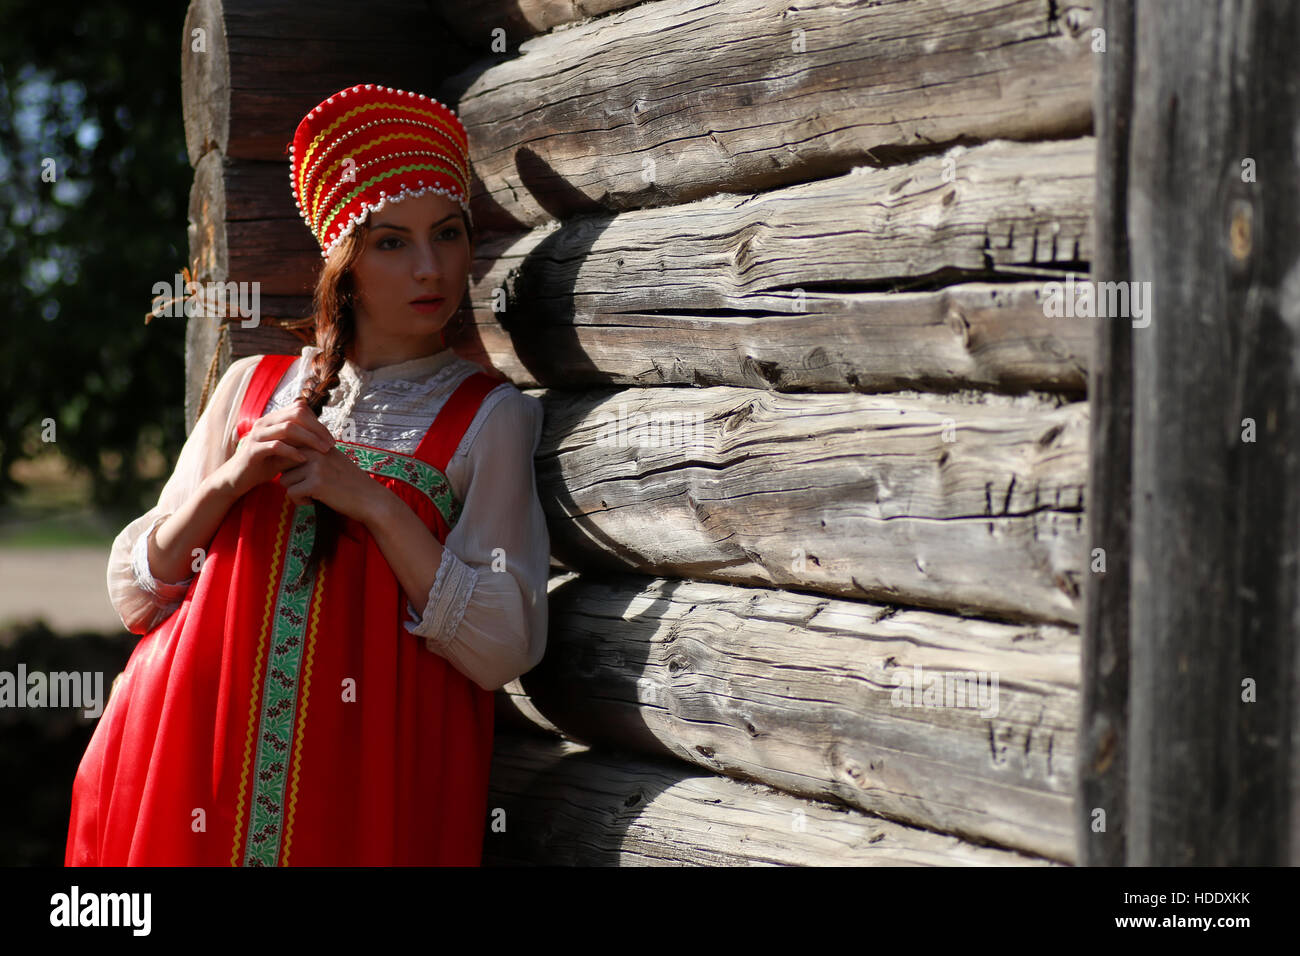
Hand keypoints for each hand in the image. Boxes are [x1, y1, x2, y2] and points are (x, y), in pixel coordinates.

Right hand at [215, 400, 335, 500]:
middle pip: (296, 414)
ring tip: (323, 451)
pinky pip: (275, 446)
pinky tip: (304, 459)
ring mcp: (257, 435)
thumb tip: (325, 440)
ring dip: (309, 439)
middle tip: (331, 444)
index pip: (300, 409)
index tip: (330, 438)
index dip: (318, 422)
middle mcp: (264, 423)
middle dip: (317, 429)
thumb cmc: (265, 465)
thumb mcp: (287, 452)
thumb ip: (301, 443)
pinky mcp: (253, 450)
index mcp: (273, 420)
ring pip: (288, 428)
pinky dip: (292, 452)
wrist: (238, 479)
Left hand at [277, 443, 385, 522]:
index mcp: (318, 443)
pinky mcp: (316, 483)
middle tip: (309, 486)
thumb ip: (311, 454)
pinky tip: (315, 501)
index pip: (287, 450)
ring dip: (296, 490)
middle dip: (290, 478)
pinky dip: (300, 501)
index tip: (305, 476)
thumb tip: (283, 455)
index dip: (290, 466)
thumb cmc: (350, 482)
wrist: (371, 499)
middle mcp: (316, 451)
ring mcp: (316, 466)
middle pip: (281, 464)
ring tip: (315, 494)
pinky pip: (291, 493)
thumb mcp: (332, 459)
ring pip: (284, 480)